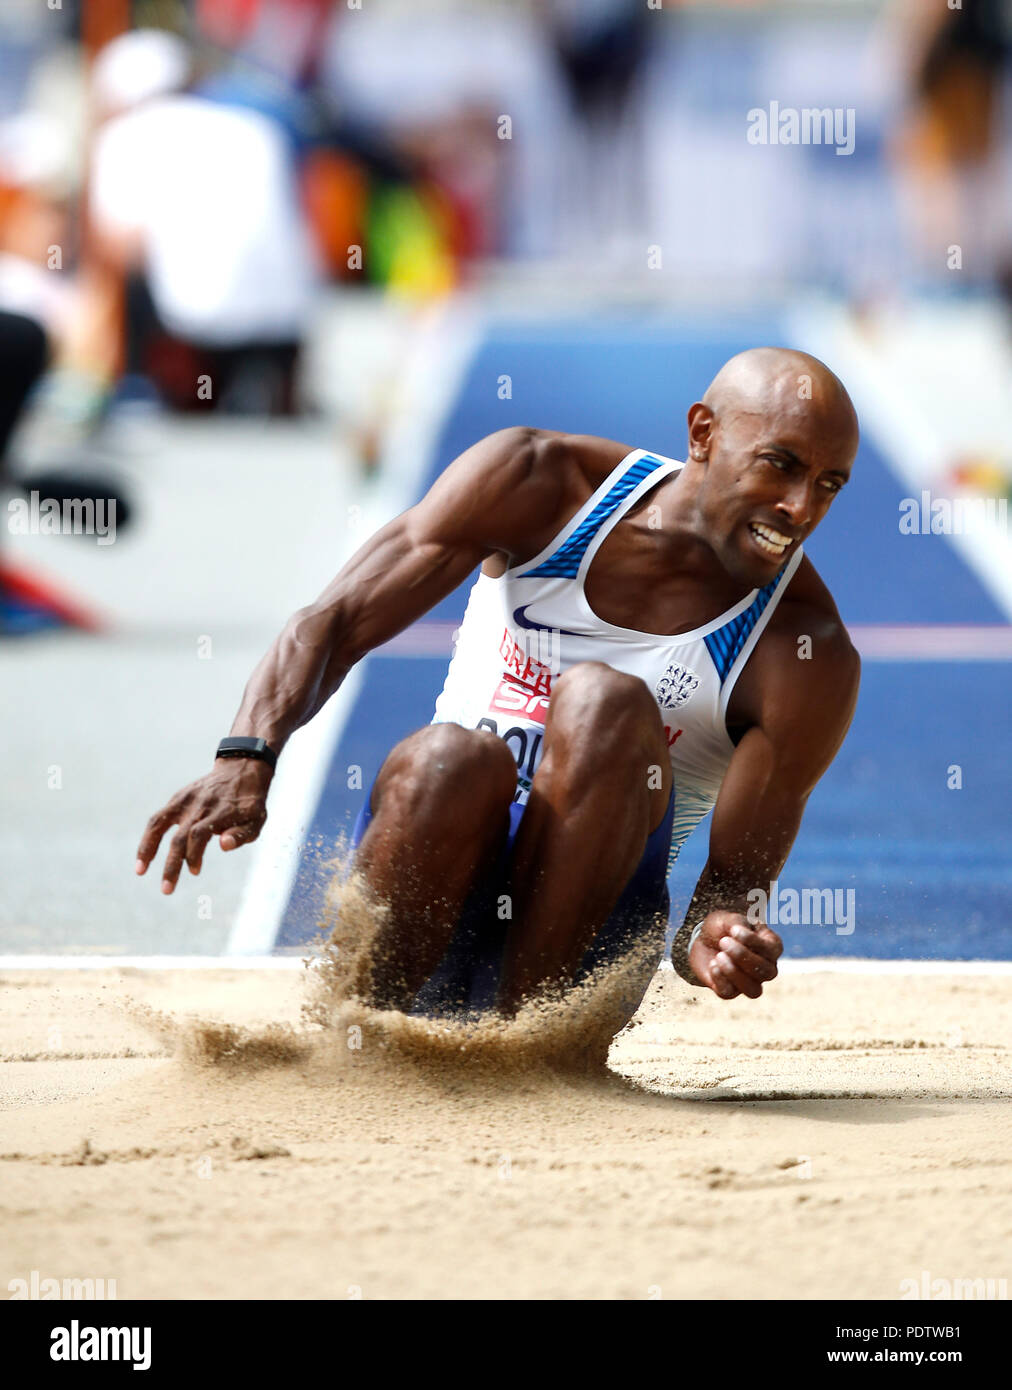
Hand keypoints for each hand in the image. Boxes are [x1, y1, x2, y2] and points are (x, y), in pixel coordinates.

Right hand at [135, 758, 272, 893]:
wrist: (241, 769)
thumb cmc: (250, 802)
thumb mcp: (257, 818)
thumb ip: (242, 834)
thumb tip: (223, 846)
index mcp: (220, 811)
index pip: (200, 834)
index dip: (194, 855)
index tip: (195, 871)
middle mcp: (199, 805)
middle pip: (180, 837)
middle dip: (171, 865)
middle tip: (167, 890)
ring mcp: (186, 800)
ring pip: (159, 824)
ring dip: (148, 848)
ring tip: (140, 871)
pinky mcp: (178, 798)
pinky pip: (158, 819)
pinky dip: (148, 838)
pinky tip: (143, 858)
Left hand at [689, 911, 782, 999]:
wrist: (703, 940)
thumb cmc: (723, 927)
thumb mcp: (729, 918)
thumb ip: (738, 923)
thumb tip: (740, 933)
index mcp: (772, 946)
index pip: (772, 950)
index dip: (753, 941)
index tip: (734, 930)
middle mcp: (766, 967)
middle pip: (766, 972)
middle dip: (743, 956)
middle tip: (723, 941)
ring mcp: (750, 982)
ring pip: (753, 990)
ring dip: (735, 973)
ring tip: (718, 956)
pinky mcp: (731, 991)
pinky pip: (730, 993)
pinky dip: (720, 979)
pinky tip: (712, 964)